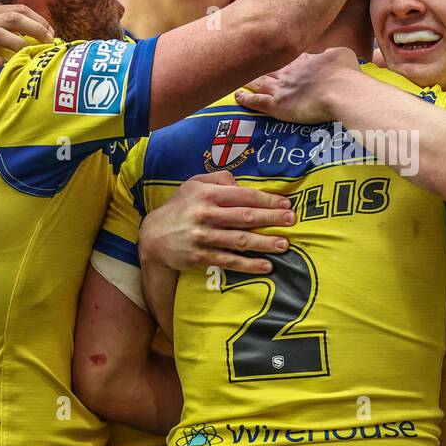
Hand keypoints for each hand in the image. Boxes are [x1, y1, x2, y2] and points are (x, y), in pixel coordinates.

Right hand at [138, 171, 293, 274]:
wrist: (153, 236)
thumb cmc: (180, 207)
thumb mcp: (194, 184)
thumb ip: (219, 179)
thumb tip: (243, 184)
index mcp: (206, 194)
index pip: (243, 196)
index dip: (266, 200)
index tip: (286, 204)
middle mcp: (206, 214)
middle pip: (245, 217)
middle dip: (271, 219)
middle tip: (292, 221)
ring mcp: (203, 237)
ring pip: (240, 240)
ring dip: (265, 243)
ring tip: (285, 245)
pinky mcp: (201, 257)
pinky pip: (229, 261)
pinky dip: (248, 264)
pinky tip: (266, 266)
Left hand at [235, 47, 359, 123]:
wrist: (341, 91)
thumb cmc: (346, 74)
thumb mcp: (342, 54)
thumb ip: (331, 54)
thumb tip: (328, 55)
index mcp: (303, 59)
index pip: (285, 55)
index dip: (277, 55)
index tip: (270, 52)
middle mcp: (288, 71)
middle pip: (266, 66)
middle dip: (256, 64)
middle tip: (245, 62)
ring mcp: (280, 87)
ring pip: (257, 81)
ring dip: (247, 79)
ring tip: (237, 77)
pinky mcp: (276, 105)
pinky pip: (255, 101)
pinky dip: (245, 98)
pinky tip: (237, 96)